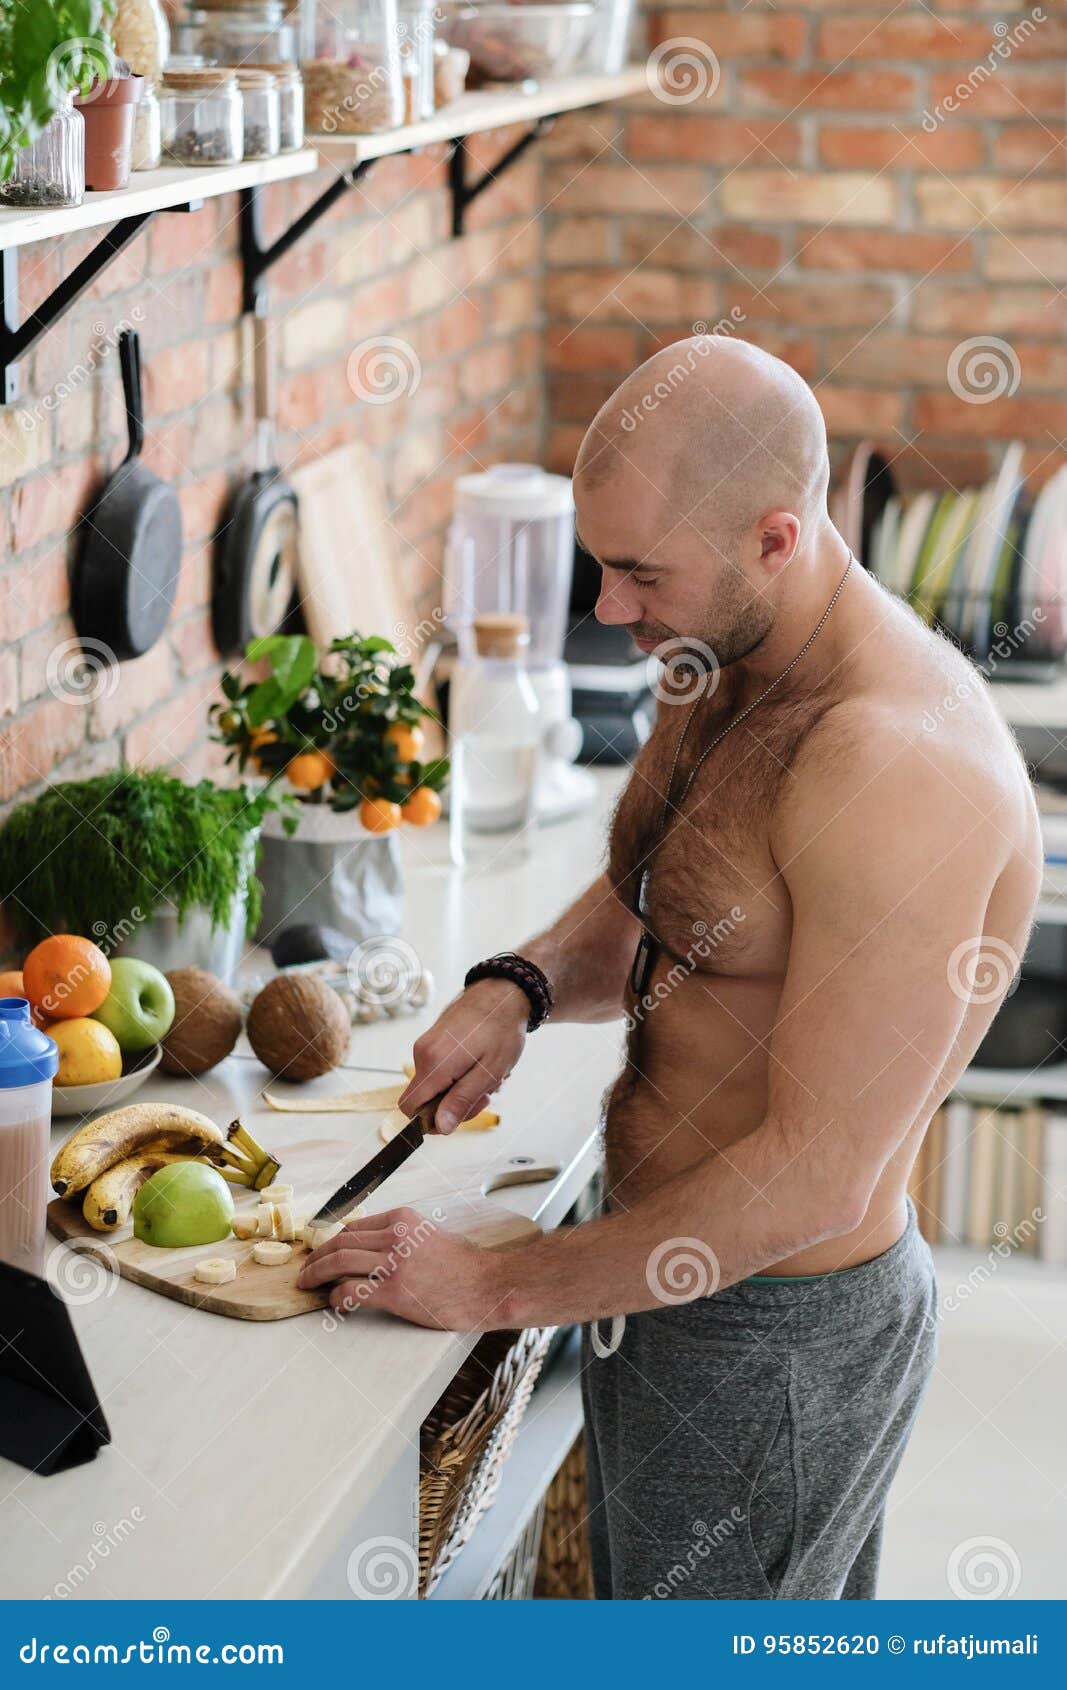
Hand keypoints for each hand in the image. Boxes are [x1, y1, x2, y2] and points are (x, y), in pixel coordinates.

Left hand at [297, 1207, 510, 1330]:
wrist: (487, 1286)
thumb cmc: (463, 1265)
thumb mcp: (428, 1234)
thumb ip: (399, 1236)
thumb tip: (368, 1247)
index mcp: (402, 1219)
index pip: (353, 1227)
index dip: (331, 1242)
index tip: (322, 1253)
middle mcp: (395, 1236)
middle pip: (340, 1242)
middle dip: (316, 1257)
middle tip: (305, 1271)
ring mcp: (393, 1263)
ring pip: (338, 1262)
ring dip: (316, 1274)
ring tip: (307, 1284)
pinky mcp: (394, 1291)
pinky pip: (350, 1291)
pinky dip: (336, 1296)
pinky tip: (334, 1302)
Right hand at [398, 978, 528, 1133]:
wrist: (503, 992)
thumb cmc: (500, 1031)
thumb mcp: (488, 1072)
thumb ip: (461, 1101)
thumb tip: (440, 1127)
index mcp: (433, 1064)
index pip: (410, 1108)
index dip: (431, 1120)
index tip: (461, 1112)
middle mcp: (422, 1053)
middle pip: (426, 1099)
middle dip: (456, 1102)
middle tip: (487, 1092)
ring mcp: (426, 1045)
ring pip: (436, 1084)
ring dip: (462, 1086)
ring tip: (488, 1071)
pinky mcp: (433, 1040)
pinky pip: (440, 1069)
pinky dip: (460, 1073)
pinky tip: (481, 1062)